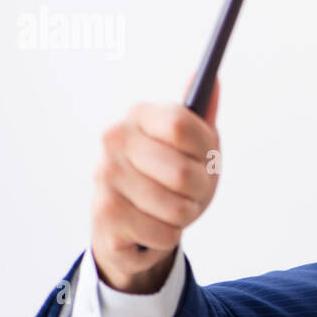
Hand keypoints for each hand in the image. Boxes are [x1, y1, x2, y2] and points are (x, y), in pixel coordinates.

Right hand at [90, 76, 220, 292]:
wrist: (132, 227)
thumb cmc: (170, 180)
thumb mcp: (195, 147)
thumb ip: (202, 116)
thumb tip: (212, 81)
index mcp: (140, 115)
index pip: (181, 124)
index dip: (205, 149)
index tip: (206, 157)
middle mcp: (115, 139)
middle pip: (182, 172)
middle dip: (199, 190)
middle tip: (192, 190)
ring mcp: (105, 175)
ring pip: (177, 207)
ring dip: (185, 214)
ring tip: (171, 209)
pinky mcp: (104, 213)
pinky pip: (164, 233)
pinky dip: (169, 235)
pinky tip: (151, 226)